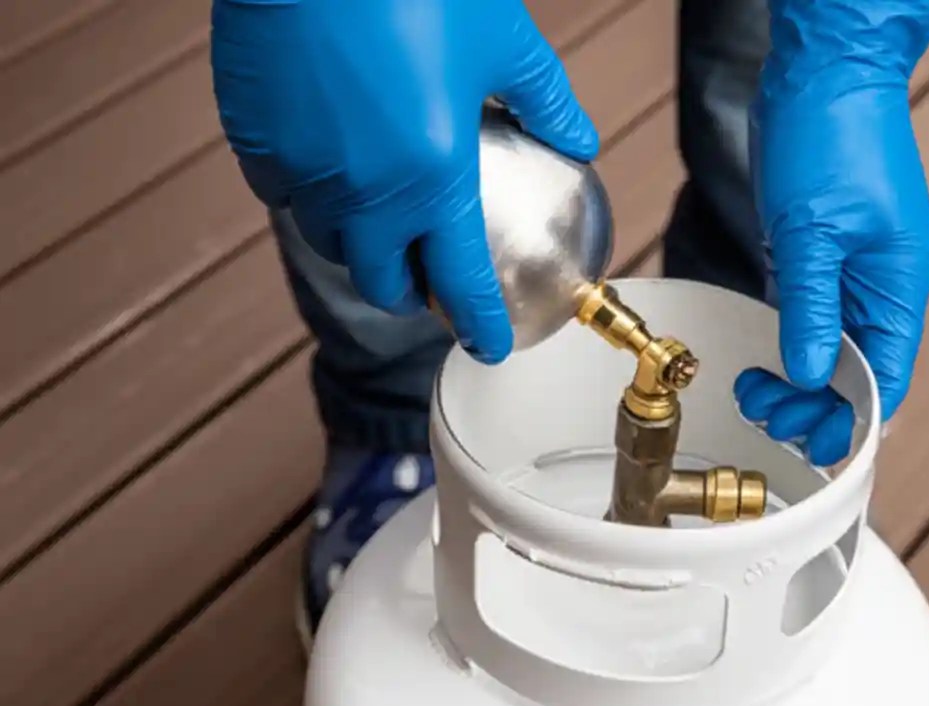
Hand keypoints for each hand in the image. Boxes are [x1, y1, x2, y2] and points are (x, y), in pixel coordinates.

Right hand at [211, 0, 597, 363]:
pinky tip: (329, 168)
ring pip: (329, 241)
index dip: (476, 323)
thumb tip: (579, 141)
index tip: (489, 347)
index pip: (458, 281)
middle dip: (409, 293)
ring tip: (380, 222)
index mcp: (432, 179)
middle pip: (382, 280)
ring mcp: (303, 172)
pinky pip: (283, 193)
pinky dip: (310, 196)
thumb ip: (546, 103)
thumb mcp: (505, 42)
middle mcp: (363, 193)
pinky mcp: (255, 143)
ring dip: (360, 246)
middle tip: (426, 278)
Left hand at [736, 0, 928, 462]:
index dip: (850, 419)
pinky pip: (816, 314)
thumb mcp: (813, 231)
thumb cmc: (833, 137)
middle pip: (860, 371)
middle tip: (768, 417)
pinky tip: (768, 357)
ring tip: (758, 394)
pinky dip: (794, 341)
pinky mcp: (825, 251)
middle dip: (817, 406)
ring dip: (801, 379)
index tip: (811, 444)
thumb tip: (811, 375)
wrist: (825, 71)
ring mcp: (855, 270)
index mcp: (898, 287)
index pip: (884, 378)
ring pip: (834, 347)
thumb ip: (811, 307)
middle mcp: (882, 286)